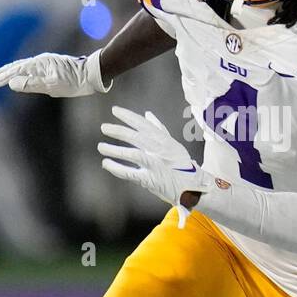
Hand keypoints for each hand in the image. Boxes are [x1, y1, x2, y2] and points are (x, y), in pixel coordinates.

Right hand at [0, 51, 109, 96]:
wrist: (92, 74)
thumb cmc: (74, 81)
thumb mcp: (52, 86)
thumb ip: (31, 84)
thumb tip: (11, 83)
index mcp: (38, 64)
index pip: (14, 71)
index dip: (0, 79)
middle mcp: (39, 61)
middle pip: (14, 67)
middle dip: (0, 75)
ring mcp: (44, 64)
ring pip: (21, 68)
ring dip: (8, 74)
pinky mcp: (49, 68)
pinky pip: (28, 70)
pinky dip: (18, 74)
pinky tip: (17, 78)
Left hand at [98, 106, 208, 226]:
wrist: (195, 187)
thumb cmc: (182, 165)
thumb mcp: (173, 144)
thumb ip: (159, 129)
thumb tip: (148, 114)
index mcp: (164, 141)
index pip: (145, 125)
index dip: (129, 116)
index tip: (115, 110)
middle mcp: (160, 151)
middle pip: (137, 137)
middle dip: (118, 131)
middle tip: (104, 127)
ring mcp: (156, 165)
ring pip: (133, 154)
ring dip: (115, 150)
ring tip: (101, 146)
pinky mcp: (151, 180)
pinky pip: (131, 173)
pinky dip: (117, 168)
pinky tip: (106, 164)